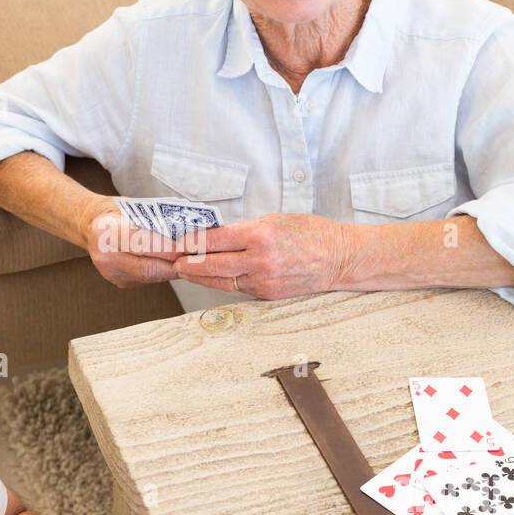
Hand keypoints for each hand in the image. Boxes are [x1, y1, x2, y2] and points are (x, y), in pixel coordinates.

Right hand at [83, 200, 182, 288]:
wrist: (92, 225)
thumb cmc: (118, 212)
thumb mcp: (135, 206)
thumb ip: (156, 220)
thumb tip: (187, 231)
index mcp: (106, 231)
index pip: (141, 243)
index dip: (168, 247)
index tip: (190, 246)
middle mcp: (104, 255)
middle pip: (147, 266)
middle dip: (175, 263)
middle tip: (197, 257)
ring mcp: (110, 272)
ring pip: (149, 276)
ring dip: (172, 269)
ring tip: (192, 261)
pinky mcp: (120, 282)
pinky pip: (147, 279)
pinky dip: (164, 271)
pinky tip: (176, 263)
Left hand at [172, 213, 352, 299]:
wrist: (338, 258)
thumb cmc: (309, 233)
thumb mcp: (274, 220)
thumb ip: (243, 229)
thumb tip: (215, 236)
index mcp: (261, 235)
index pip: (216, 240)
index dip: (193, 242)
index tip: (181, 242)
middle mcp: (260, 260)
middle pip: (212, 266)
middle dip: (189, 264)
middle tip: (175, 261)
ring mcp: (264, 280)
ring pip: (221, 281)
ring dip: (200, 277)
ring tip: (186, 271)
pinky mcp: (267, 294)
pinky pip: (238, 288)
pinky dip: (222, 282)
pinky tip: (211, 277)